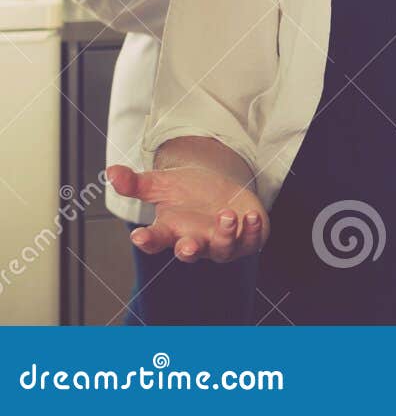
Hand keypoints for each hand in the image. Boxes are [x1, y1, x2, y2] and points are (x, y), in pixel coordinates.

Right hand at [107, 163, 268, 263]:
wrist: (217, 190)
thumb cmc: (185, 192)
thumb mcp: (160, 184)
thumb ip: (136, 182)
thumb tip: (111, 172)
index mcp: (170, 230)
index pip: (154, 240)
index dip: (147, 240)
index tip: (139, 236)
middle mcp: (194, 240)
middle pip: (188, 252)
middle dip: (188, 250)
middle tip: (187, 246)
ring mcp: (220, 243)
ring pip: (222, 249)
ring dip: (225, 235)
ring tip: (227, 215)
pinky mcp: (245, 239)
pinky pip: (251, 241)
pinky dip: (253, 231)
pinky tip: (253, 216)